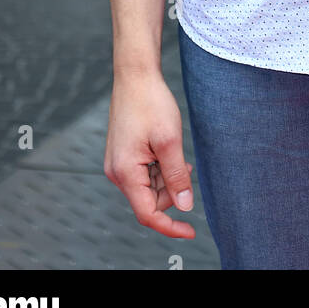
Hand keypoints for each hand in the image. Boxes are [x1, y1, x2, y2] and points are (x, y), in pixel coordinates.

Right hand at [104, 68, 195, 238]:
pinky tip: (167, 149)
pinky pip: (144, 173)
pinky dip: (159, 167)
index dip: (170, 226)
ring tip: (176, 152)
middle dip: (171, 191)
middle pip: (149, 200)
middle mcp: (117, 172)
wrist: (135, 76)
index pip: (148, 214)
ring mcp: (118, 163)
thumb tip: (185, 206)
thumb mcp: (170, 141)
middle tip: (185, 164)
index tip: (191, 231)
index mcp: (125, 173)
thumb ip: (177, 176)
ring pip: (148, 187)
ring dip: (166, 177)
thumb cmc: (150, 103)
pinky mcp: (123, 155)